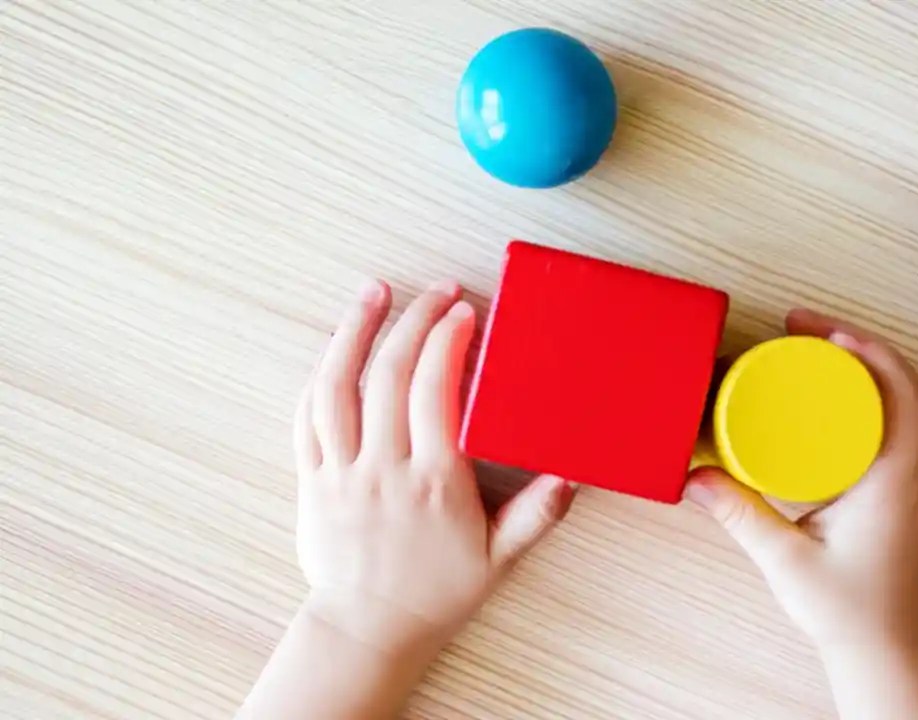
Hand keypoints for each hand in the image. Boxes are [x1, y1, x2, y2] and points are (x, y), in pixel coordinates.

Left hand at [294, 279, 575, 662]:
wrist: (370, 629)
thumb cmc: (436, 593)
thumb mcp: (500, 558)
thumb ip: (537, 515)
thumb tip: (571, 475)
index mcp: (434, 483)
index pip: (436, 393)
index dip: (448, 343)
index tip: (466, 313)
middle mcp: (383, 469)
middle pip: (390, 375)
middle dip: (415, 321)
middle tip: (438, 292)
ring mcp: (341, 472)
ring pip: (336, 386)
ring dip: (354, 331)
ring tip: (374, 293)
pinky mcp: (312, 479)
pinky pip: (306, 417)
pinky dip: (320, 375)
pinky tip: (336, 348)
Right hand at [685, 313, 917, 718]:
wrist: (883, 648)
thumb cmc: (850, 610)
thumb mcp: (784, 558)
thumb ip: (738, 513)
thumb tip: (695, 477)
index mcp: (893, 477)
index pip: (898, 390)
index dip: (864, 347)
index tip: (819, 330)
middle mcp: (908, 471)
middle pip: (899, 383)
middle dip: (854, 344)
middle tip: (802, 328)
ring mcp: (906, 479)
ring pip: (898, 402)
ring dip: (862, 367)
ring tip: (812, 349)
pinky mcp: (893, 489)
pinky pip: (889, 424)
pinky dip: (863, 396)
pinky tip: (827, 398)